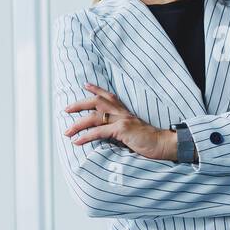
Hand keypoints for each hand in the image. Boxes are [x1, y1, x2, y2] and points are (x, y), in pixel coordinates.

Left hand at [63, 82, 177, 160]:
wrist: (163, 144)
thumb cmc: (148, 141)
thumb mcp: (132, 132)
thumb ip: (120, 130)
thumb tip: (106, 135)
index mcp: (125, 112)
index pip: (109, 96)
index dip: (96, 89)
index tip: (85, 85)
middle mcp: (122, 113)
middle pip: (97, 102)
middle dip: (79, 104)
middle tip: (66, 109)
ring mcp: (122, 120)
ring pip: (94, 117)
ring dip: (78, 124)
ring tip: (67, 132)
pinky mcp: (122, 130)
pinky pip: (99, 132)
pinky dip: (86, 136)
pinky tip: (77, 141)